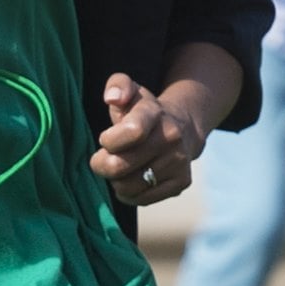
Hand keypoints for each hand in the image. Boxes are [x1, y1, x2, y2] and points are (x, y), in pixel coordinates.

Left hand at [91, 74, 207, 207]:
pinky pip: (142, 200)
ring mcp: (178, 162)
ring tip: (120, 167)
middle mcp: (171, 138)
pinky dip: (129, 194)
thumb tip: (113, 98)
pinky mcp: (181, 183)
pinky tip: (131, 179)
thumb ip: (117, 85)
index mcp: (154, 113)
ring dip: (116, 181)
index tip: (105, 139)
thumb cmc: (142, 112)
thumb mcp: (130, 90)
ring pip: (128, 187)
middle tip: (103, 158)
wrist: (182, 129)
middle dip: (102, 164)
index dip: (109, 141)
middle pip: (119, 166)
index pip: (132, 132)